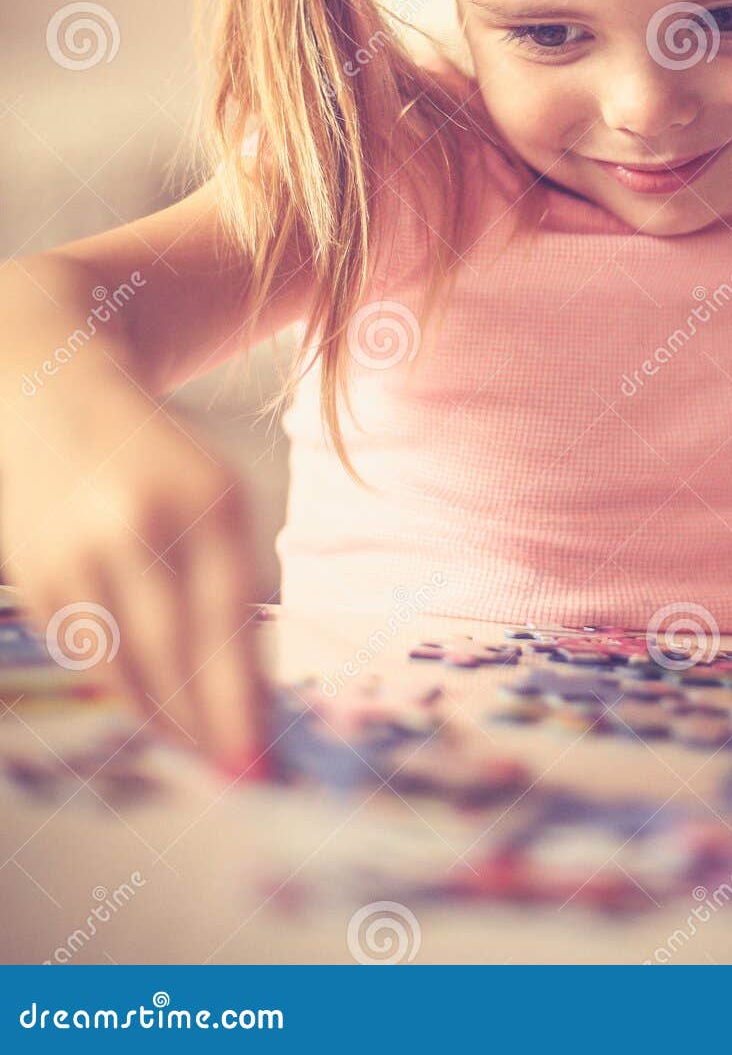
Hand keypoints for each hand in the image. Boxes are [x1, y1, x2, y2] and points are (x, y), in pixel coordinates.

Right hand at [1, 376, 268, 773]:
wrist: (59, 402)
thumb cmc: (162, 466)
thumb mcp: (216, 501)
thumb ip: (233, 587)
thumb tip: (245, 697)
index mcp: (206, 499)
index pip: (227, 619)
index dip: (239, 698)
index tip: (256, 758)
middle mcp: (137, 525)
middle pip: (173, 655)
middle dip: (204, 724)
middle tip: (232, 768)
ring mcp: (78, 553)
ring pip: (124, 669)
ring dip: (163, 716)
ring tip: (196, 740)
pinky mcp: (36, 578)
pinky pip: (87, 655)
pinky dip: (121, 681)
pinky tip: (149, 695)